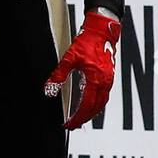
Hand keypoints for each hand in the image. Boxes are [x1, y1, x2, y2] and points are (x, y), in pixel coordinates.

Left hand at [44, 10, 121, 129]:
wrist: (102, 31)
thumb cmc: (87, 43)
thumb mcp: (69, 58)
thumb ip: (59, 75)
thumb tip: (49, 89)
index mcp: (95, 80)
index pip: (86, 106)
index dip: (77, 117)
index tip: (69, 124)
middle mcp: (105, 83)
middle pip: (95, 108)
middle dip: (84, 119)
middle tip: (73, 125)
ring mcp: (108, 81)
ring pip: (101, 103)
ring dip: (91, 113)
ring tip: (80, 119)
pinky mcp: (109, 77)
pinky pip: (104, 96)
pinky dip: (97, 104)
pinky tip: (89, 105)